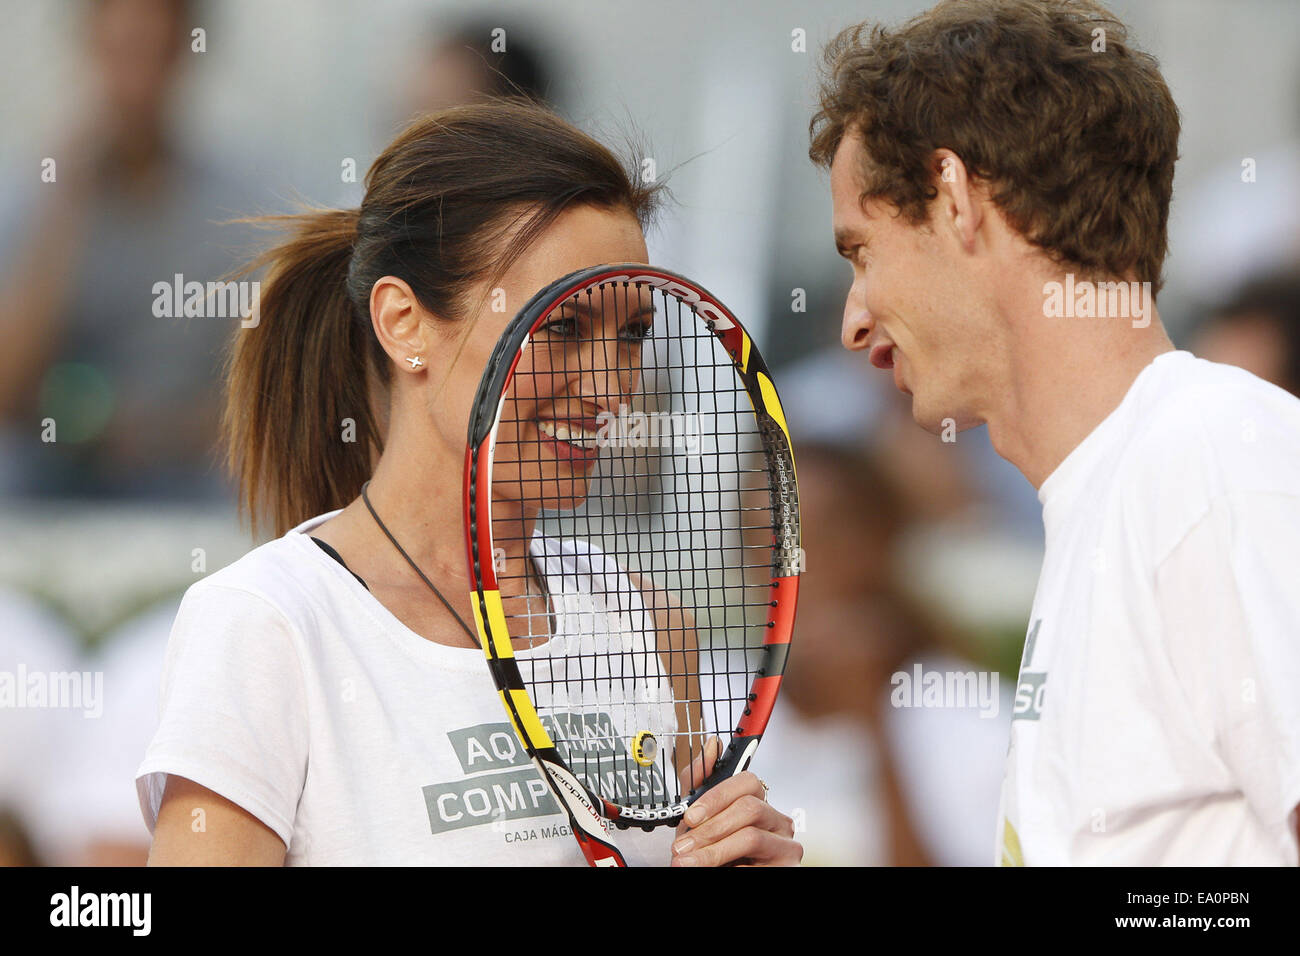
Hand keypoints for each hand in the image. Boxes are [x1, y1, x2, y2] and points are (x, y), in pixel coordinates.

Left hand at [669, 736, 802, 866]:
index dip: (716, 797)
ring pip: (751, 837)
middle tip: (684, 845)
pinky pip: (755, 865)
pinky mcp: (786, 867)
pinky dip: (728, 867)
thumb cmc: (712, 848)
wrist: (716, 876)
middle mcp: (777, 820)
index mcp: (758, 801)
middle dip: (710, 828)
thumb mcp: (698, 816)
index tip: (691, 816)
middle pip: (749, 809)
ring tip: (690, 862)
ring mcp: (785, 844)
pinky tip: (718, 870)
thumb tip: (712, 745)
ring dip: (713, 851)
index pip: (747, 782)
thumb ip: (698, 781)